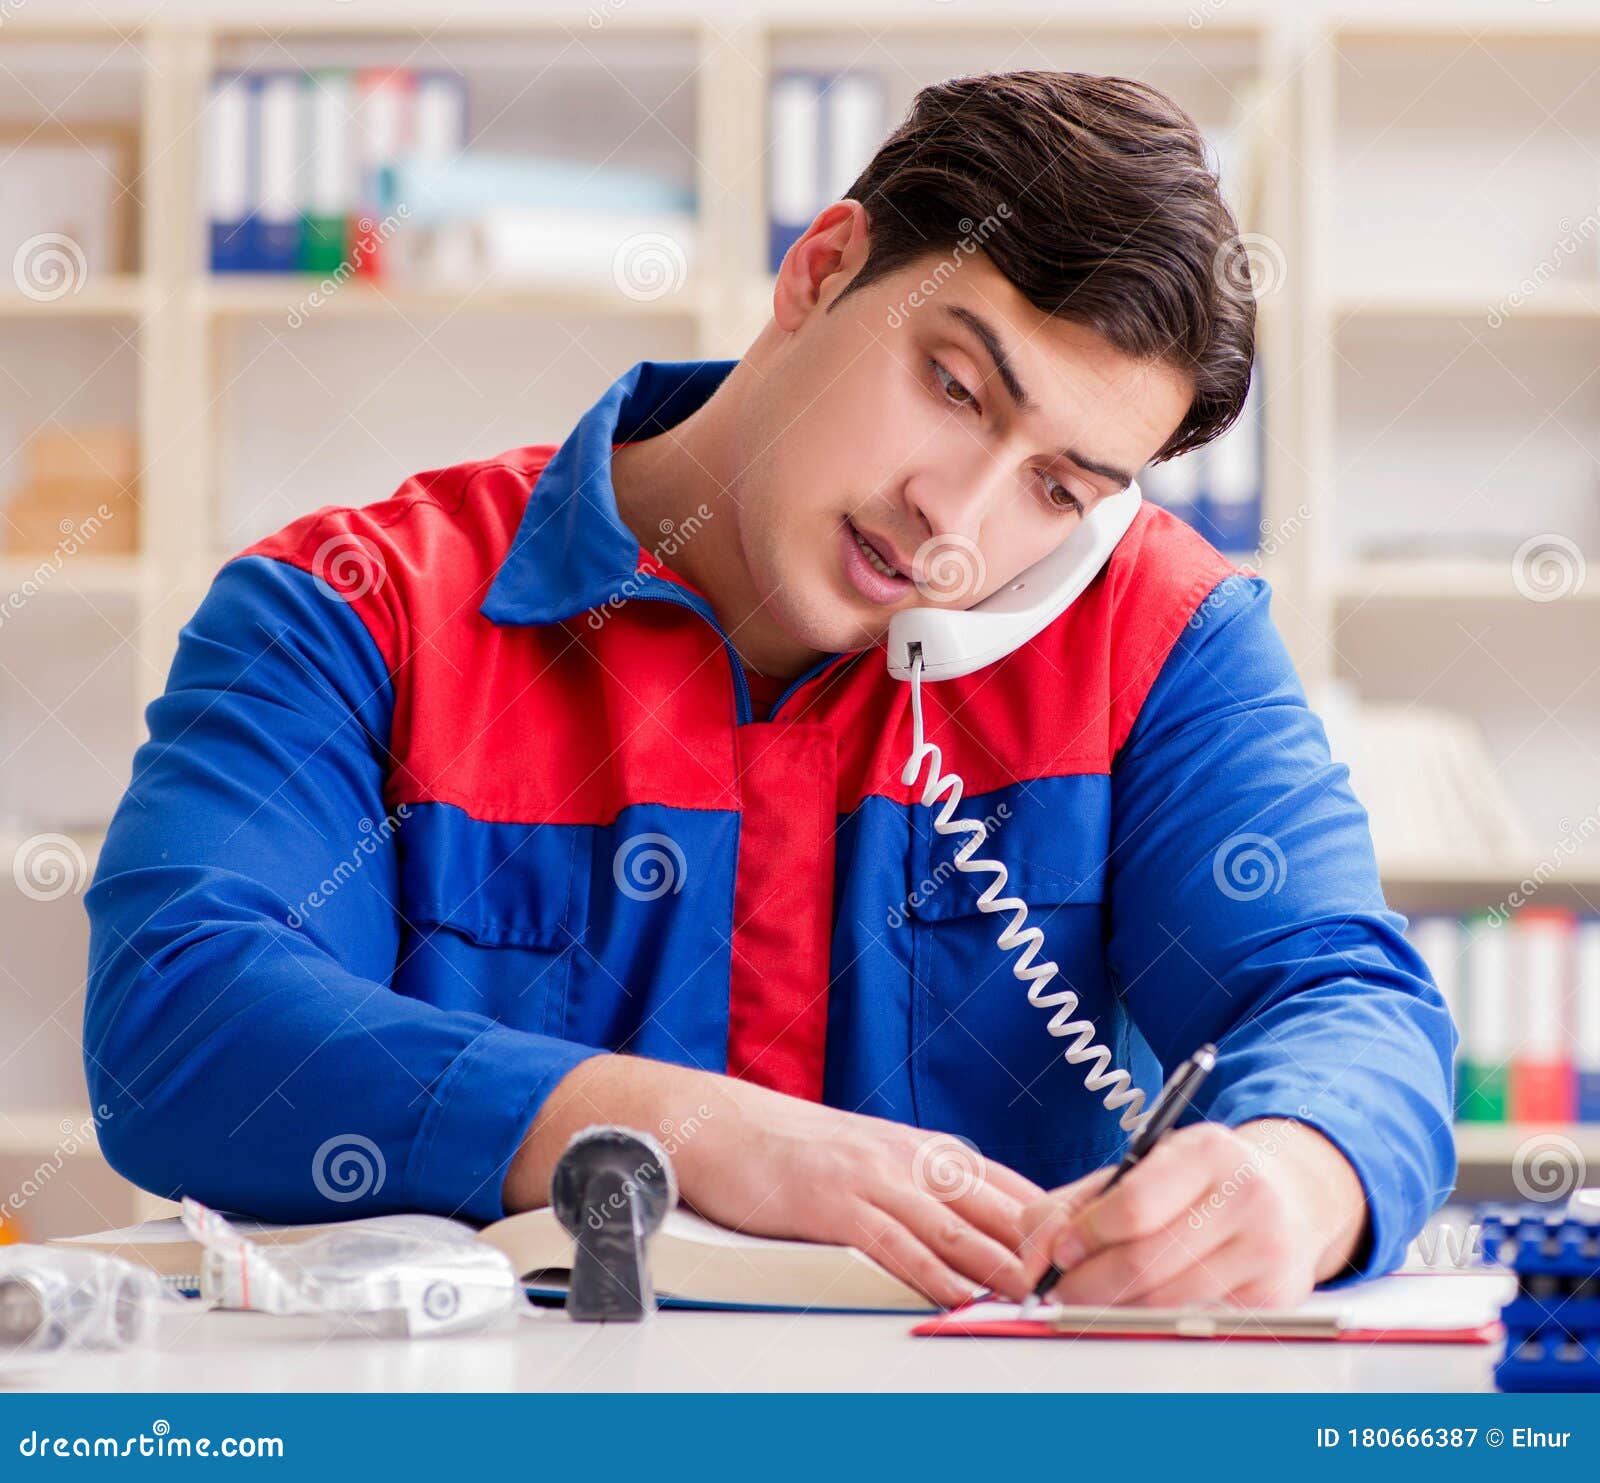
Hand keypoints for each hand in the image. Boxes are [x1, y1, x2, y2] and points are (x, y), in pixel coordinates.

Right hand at [505, 1054, 1045, 1306]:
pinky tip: (958, 1297)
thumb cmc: (791, 1151)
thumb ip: (921, 1191)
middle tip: (1083, 1285)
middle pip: (995, 1206)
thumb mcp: (871, 1160)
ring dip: (1002, 1268)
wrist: (720, 1126)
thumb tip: (975, 1233)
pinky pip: (897, 1244)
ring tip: (1041, 1300)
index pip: (1008, 1186)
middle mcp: (908, 1157)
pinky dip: (933, 1274)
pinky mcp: (836, 1203)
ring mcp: (873, 1177)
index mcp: (922, 1149)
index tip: (1092, 1254)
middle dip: (1043, 1250)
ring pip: (956, 1227)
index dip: (1054, 1223)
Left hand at [1016, 1118, 1368, 1308]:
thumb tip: (1034, 1251)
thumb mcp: (1143, 1167)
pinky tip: (1134, 1308)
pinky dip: (1152, 1319)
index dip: (1086, 1236)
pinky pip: (1194, 1319)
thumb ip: (1080, 1201)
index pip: (1135, 1205)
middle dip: (1087, 1283)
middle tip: (1057, 1291)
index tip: (1057, 1254)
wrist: (1288, 1196)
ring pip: (1167, 1300)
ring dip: (1114, 1308)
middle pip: (1147, 1261)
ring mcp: (1267, 1250)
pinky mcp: (1275, 1297)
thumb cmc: (1198, 1181)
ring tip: (1088, 1301)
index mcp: (1208, 1151)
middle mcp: (1247, 1197)